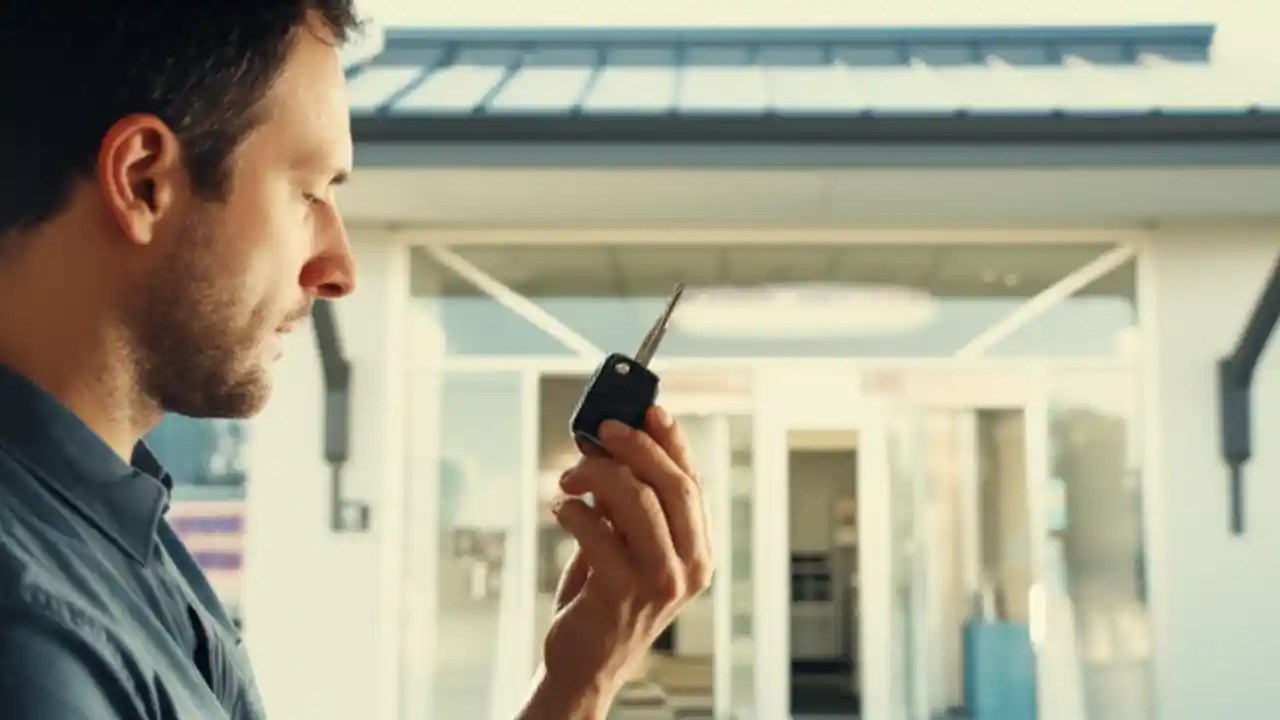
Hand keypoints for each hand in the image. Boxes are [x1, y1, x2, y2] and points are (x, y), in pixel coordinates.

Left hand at [518, 406, 713, 719]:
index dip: (673, 441)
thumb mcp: (623, 542)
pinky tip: (562, 510)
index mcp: (699, 551)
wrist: (586, 662)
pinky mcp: (622, 593)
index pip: (693, 482)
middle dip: (635, 446)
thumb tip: (607, 442)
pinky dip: (573, 510)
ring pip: (637, 499)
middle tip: (601, 429)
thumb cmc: (604, 597)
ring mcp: (660, 581)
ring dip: (597, 474)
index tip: (649, 408)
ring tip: (569, 477)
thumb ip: (624, 499)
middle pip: (672, 484)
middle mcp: (690, 566)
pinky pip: (596, 530)